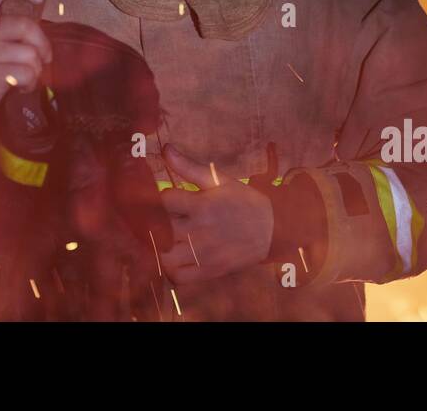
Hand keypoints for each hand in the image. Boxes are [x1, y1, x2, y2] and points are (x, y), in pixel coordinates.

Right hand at [0, 0, 52, 114]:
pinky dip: (30, 83)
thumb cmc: (0, 66)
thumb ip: (20, 25)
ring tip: (24, 75)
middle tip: (44, 58)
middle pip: (26, 25)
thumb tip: (40, 3)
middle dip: (43, 45)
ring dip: (36, 70)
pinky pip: (26, 73)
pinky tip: (18, 85)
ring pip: (30, 54)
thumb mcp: (7, 40)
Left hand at [157, 145, 273, 284]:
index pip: (164, 200)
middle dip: (152, 223)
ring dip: (157, 248)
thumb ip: (189, 167)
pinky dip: (170, 270)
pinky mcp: (209, 271)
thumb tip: (165, 148)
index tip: (160, 198)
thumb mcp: (219, 180)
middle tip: (153, 220)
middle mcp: (200, 231)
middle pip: (159, 230)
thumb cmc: (244, 201)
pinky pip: (178, 277)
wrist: (273, 229)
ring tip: (162, 239)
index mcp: (202, 205)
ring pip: (164, 257)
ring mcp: (204, 254)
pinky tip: (173, 258)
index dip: (157, 197)